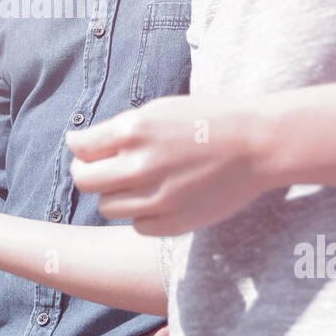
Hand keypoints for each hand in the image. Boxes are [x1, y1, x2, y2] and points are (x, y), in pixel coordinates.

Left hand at [65, 95, 272, 235]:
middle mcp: (141, 165)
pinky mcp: (174, 222)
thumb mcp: (160, 110)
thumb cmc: (208, 121)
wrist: (258, 144)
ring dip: (114, 195)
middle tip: (100, 170)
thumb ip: (120, 129)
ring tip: (136, 182)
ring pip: (107, 206)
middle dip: (87, 174)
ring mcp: (157, 197)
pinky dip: (141, 214)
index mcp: (134, 130)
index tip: (85, 149)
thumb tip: (77, 144)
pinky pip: (137, 225)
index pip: (79, 148)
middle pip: (84, 181)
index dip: (79, 149)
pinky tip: (158, 199)